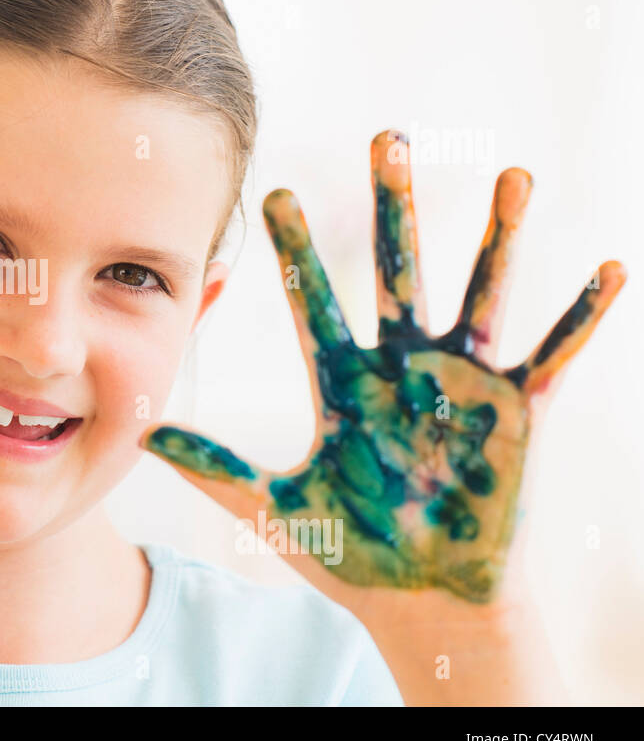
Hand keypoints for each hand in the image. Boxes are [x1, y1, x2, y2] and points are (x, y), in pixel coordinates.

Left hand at [140, 130, 625, 609]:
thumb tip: (143, 434)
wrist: (426, 604)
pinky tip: (608, 268)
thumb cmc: (355, 557)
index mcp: (344, 382)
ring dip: (498, 239)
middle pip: (398, 272)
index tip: (277, 194)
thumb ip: (214, 469)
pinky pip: (554, 357)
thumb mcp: (276, 510)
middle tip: (388, 137)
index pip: (315, 303)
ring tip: (512, 175)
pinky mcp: (518, 414)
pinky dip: (580, 318)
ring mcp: (463, 385)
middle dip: (395, 207)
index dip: (296, 252)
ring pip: (481, 295)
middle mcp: (402, 367)